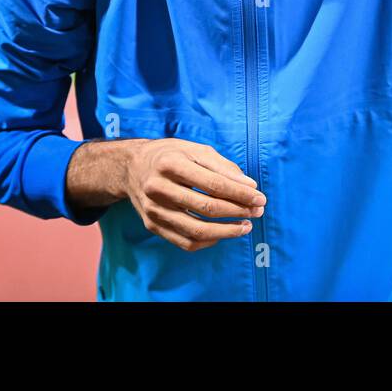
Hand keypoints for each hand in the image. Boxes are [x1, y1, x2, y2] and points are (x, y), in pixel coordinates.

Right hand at [125, 138, 265, 251]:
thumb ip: (224, 167)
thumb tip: (250, 187)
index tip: (260, 198)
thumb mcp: (195, 150)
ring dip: (227, 231)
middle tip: (258, 211)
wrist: (131, 167)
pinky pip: (184, 242)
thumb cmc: (170, 155)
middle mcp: (158, 188)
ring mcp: (153, 210)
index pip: (213, 184)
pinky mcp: (151, 225)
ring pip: (196, 230)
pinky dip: (208, 241)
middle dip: (238, 211)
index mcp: (171, 164)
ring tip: (246, 226)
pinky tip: (223, 233)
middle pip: (206, 207)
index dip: (240, 193)